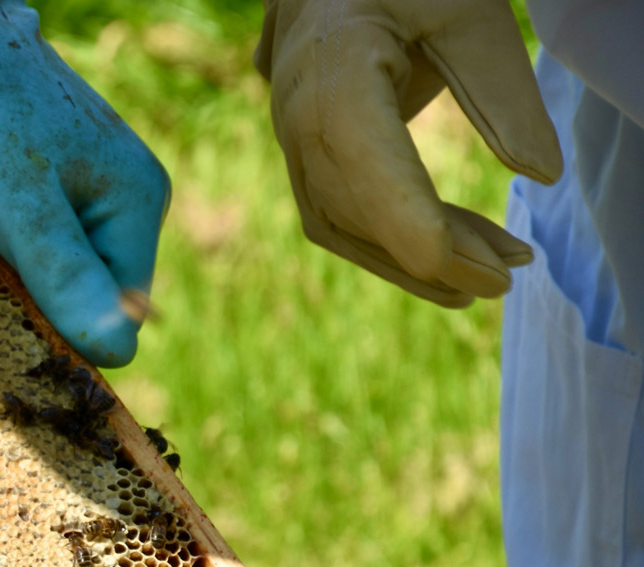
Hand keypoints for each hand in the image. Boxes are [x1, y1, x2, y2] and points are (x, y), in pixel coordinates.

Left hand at [0, 0, 170, 366]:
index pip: (119, 310)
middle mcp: (128, 195)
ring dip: (9, 269)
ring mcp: (93, 184)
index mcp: (139, 202)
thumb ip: (68, 277)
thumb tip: (120, 354)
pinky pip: (33, 239)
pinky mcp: (56, 179)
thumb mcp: (20, 209)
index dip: (67, 325)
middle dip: (34, 292)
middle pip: (87, 289)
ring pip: (54, 267)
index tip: (12, 312)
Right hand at [257, 0, 561, 306]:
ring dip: (410, 259)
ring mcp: (290, 135)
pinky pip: (335, 213)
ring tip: (485, 274)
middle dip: (432, 254)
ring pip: (341, 223)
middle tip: (507, 273)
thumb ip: (503, 92)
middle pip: (358, 209)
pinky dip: (388, 240)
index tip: (484, 271)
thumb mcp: (471, 13)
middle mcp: (296, 112)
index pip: (370, 172)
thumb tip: (542, 176)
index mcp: (332, 69)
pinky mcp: (300, 149)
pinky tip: (441, 254)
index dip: (422, 233)